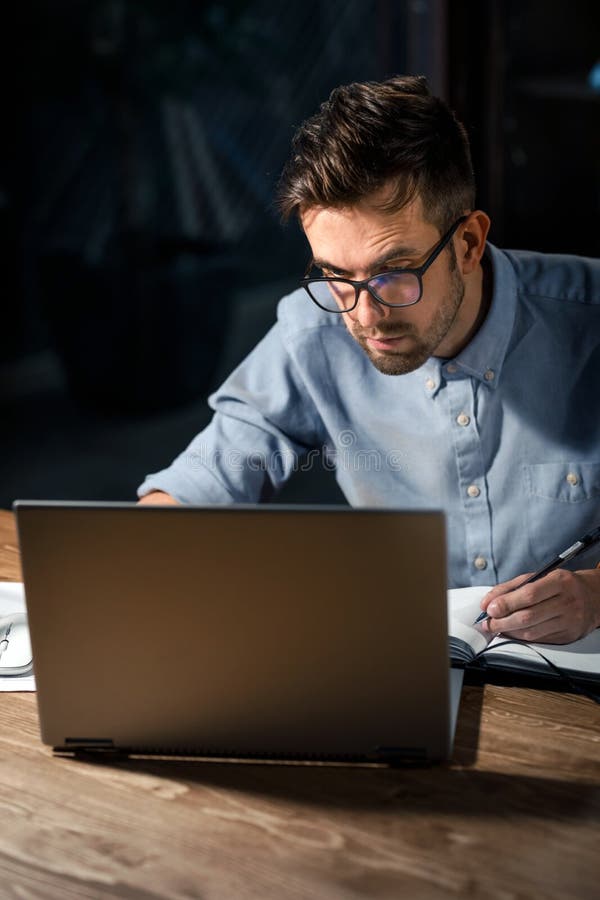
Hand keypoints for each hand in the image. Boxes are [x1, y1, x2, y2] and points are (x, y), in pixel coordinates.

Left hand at [479, 567, 599, 643]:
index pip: (529, 595)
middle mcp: (567, 602)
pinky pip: (539, 640)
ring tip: (496, 627)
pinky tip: (512, 632)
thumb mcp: (539, 577)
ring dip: (509, 631)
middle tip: (488, 623)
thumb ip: (511, 587)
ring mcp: (569, 622)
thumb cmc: (560, 585)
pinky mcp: (568, 636)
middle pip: (529, 616)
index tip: (489, 609)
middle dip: (503, 621)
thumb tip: (487, 602)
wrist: (593, 597)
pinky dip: (521, 637)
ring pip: (532, 632)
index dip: (507, 603)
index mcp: (559, 582)